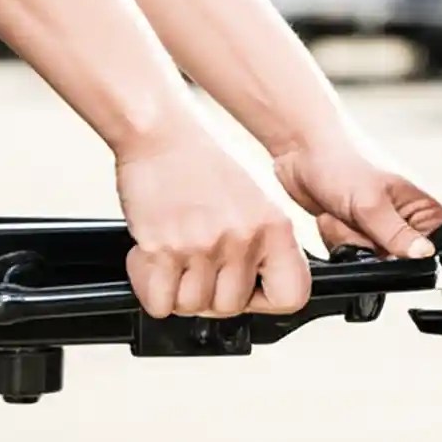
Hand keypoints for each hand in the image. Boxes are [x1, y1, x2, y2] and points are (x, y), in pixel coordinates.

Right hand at [115, 129, 311, 318]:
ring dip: (176, 289)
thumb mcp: (253, 200)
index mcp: (274, 226)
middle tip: (194, 265)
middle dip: (208, 293)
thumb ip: (260, 244)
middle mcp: (243, 238)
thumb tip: (257, 289)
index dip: (265, 300)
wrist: (159, 134)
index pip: (291, 296)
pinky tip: (152, 260)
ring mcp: (204, 245)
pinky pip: (160, 303)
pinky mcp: (164, 249)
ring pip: (192, 307)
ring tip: (173, 255)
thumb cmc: (199, 163)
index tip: (249, 291)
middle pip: (230, 307)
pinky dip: (150, 289)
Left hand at [273, 134, 441, 258]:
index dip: (400, 252)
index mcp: (423, 211)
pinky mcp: (358, 239)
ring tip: (342, 214)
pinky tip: (333, 221)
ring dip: (347, 242)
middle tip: (356, 218)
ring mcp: (381, 233)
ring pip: (370, 264)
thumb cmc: (338, 166)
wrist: (301, 158)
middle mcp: (406, 224)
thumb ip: (396, 233)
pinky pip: (351, 260)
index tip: (381, 237)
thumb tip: (424, 252)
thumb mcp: (370, 203)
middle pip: (394, 263)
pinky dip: (336, 242)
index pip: (428, 253)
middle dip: (366, 245)